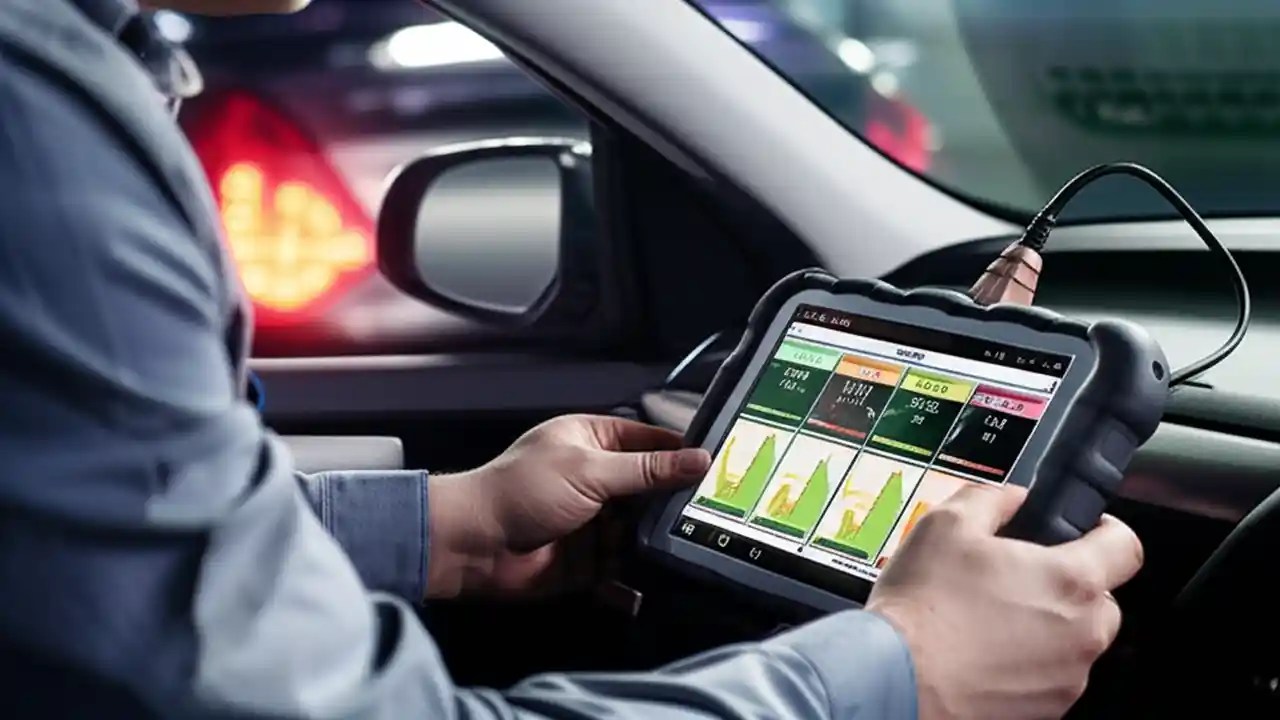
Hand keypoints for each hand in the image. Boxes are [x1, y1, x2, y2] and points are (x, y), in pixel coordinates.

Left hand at [425, 414, 710, 598]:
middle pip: (650, 491)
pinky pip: (621, 572)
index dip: (683, 453)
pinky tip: (651, 587)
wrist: (473, 546)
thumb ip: (647, 470)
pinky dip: (634, 582)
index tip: (723, 467)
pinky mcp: (587, 562)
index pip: (650, 441)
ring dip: (656, 546)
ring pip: (640, 534)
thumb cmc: (523, 491)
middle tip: (715, 517)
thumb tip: (700, 459)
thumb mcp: (590, 470)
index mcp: (592, 441)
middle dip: (675, 506)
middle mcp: (595, 479)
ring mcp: (592, 522)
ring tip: (687, 554)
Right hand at [866, 483, 1143, 719]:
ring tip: (989, 621)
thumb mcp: (947, 524)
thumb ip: (992, 498)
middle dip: (1069, 587)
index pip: (1126, 547)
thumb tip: (1011, 497)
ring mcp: (1065, 680)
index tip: (1089, 530)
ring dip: (1045, 629)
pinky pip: (1049, 679)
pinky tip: (982, 653)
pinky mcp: (1043, 712)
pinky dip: (1026, 666)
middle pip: (1101, 601)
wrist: (895, 678)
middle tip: (1018, 579)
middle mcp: (1081, 635)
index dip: (1108, 531)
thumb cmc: (924, 607)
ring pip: (1074, 644)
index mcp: (1071, 580)